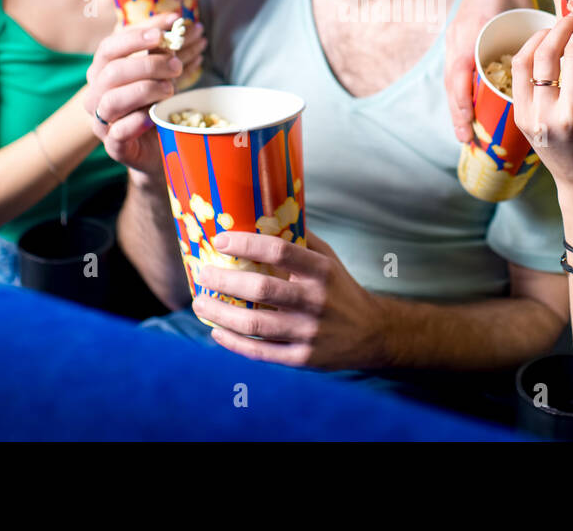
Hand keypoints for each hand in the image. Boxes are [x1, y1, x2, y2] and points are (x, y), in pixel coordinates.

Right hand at [83, 13, 206, 177]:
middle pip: (112, 72)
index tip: (162, 33)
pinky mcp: (113, 147)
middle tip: (176, 65)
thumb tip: (176, 18)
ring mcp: (101, 122)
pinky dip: (137, 122)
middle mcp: (96, 95)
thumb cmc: (157, 103)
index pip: (108, 47)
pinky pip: (118, 132)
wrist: (161, 148)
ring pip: (112, 100)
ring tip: (170, 90)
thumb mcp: (161, 72)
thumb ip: (163, 47)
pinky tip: (154, 117)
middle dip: (148, 65)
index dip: (134, 37)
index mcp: (102, 72)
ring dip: (145, 90)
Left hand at [192, 230, 390, 369]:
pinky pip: (261, 351)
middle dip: (225, 280)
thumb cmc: (340, 289)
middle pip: (262, 289)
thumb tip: (263, 215)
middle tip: (203, 274)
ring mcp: (308, 332)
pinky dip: (234, 343)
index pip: (280, 250)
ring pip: (255, 324)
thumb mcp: (329, 259)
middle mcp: (315, 301)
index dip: (247, 243)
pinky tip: (216, 332)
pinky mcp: (302, 358)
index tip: (220, 240)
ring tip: (200, 303)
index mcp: (321, 270)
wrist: (372, 334)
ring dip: (221, 313)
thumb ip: (300, 239)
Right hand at [446, 0, 534, 142]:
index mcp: (471, 33)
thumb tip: (560, 65)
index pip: (461, 75)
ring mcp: (456, 40)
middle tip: (467, 140)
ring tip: (467, 132)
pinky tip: (471, 107)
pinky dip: (461, 90)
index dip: (462, 105)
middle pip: (453, 83)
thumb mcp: (523, 10)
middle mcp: (459, 40)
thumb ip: (538, 36)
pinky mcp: (459, 40)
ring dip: (458, 105)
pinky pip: (457, 71)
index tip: (469, 129)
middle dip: (458, 113)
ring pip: (454, 79)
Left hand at [510, 5, 572, 197]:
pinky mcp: (517, 118)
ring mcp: (526, 117)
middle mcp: (546, 115)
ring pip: (524, 61)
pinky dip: (530, 55)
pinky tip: (546, 47)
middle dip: (562, 26)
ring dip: (541, 37)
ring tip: (561, 27)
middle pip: (546, 53)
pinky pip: (518, 76)